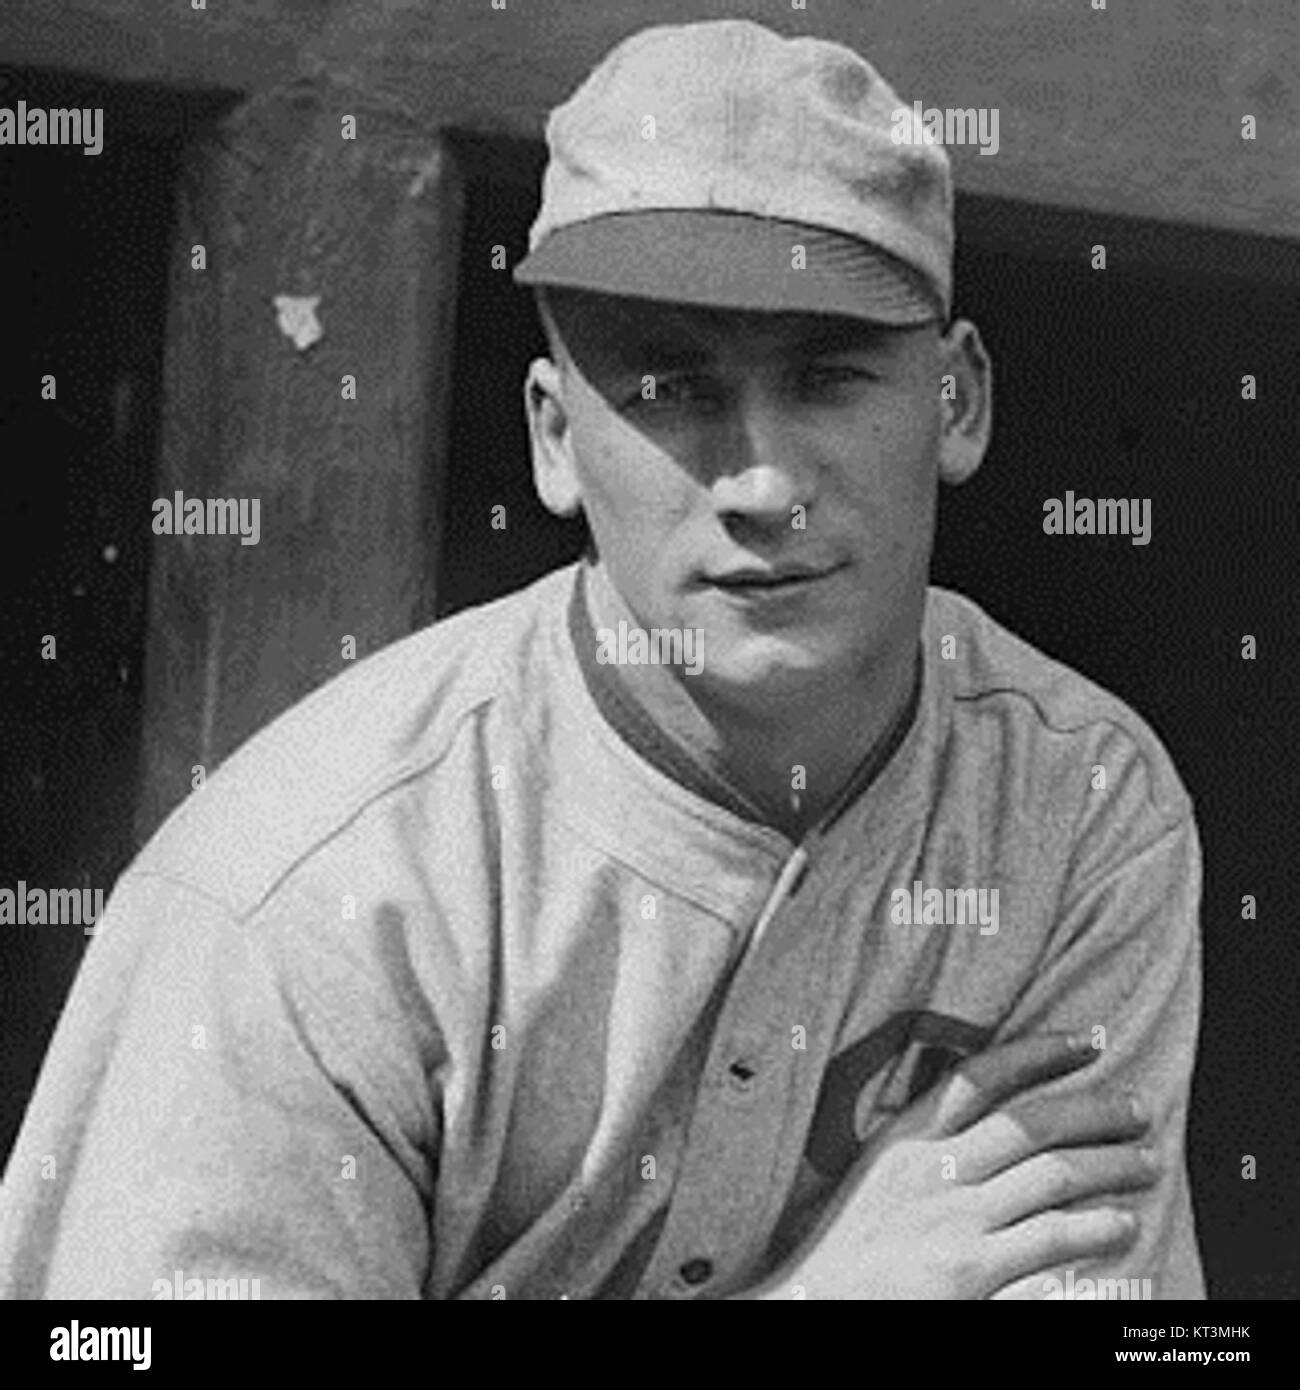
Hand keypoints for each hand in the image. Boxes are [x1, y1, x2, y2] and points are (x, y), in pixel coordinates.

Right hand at [757, 1033, 1156, 1299]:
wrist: (813, 1304)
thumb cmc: (847, 1247)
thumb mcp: (877, 1177)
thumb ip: (927, 1148)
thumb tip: (993, 1132)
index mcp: (904, 1137)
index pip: (980, 1076)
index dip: (1039, 1052)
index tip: (1085, 1040)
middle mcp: (932, 1166)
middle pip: (1031, 1122)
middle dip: (1095, 1110)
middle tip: (1138, 1108)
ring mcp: (952, 1216)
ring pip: (1052, 1176)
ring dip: (1110, 1166)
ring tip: (1145, 1163)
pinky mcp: (968, 1268)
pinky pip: (1049, 1238)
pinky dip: (1094, 1228)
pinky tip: (1121, 1224)